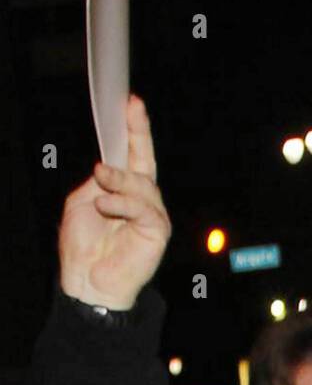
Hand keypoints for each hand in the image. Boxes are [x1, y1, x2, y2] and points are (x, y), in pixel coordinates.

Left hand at [58, 94, 170, 310]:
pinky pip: (144, 209)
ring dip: (119, 179)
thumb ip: (98, 183)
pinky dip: (122, 204)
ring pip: (142, 184)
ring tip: (100, 181)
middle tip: (132, 110)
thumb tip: (108, 166)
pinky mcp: (157, 232)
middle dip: (139, 134)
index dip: (133, 129)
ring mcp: (151, 214)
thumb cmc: (84, 246)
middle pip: (144, 161)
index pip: (131, 153)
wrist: (88, 281)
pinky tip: (105, 206)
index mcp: (123, 189)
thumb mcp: (81, 202)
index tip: (130, 102)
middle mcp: (142, 198)